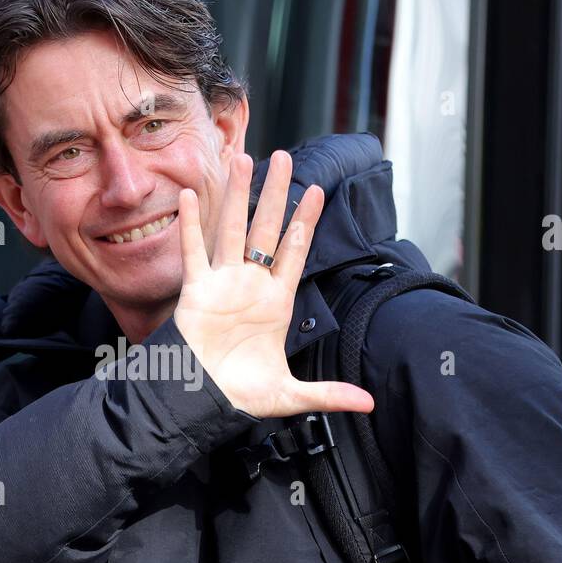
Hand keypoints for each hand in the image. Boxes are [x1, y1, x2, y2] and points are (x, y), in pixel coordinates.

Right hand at [173, 150, 374, 419]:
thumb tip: (369, 404)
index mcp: (276, 302)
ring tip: (246, 159)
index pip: (295, 252)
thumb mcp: (291, 394)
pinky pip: (194, 251)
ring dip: (238, 195)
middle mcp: (250, 285)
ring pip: (232, 229)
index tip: (318, 192)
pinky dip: (193, 224)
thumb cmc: (242, 394)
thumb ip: (328, 393)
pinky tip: (193, 196)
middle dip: (276, 194)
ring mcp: (222, 284)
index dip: (305, 222)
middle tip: (285, 158)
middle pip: (266, 229)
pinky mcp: (196, 292)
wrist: (202, 402)